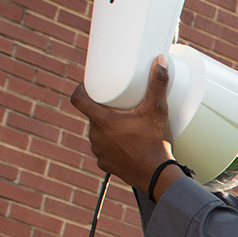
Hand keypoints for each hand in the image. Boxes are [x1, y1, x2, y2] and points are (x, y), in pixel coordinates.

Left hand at [70, 57, 174, 195]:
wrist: (157, 175)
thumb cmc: (154, 143)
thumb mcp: (157, 110)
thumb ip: (157, 84)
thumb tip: (159, 60)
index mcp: (102, 120)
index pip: (78, 99)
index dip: (80, 89)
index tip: (88, 85)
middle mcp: (95, 136)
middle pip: (91, 116)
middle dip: (101, 109)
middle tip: (116, 104)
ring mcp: (99, 151)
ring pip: (97, 134)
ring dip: (106, 128)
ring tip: (121, 124)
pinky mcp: (105, 165)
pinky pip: (103, 150)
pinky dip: (111, 146)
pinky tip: (121, 144)